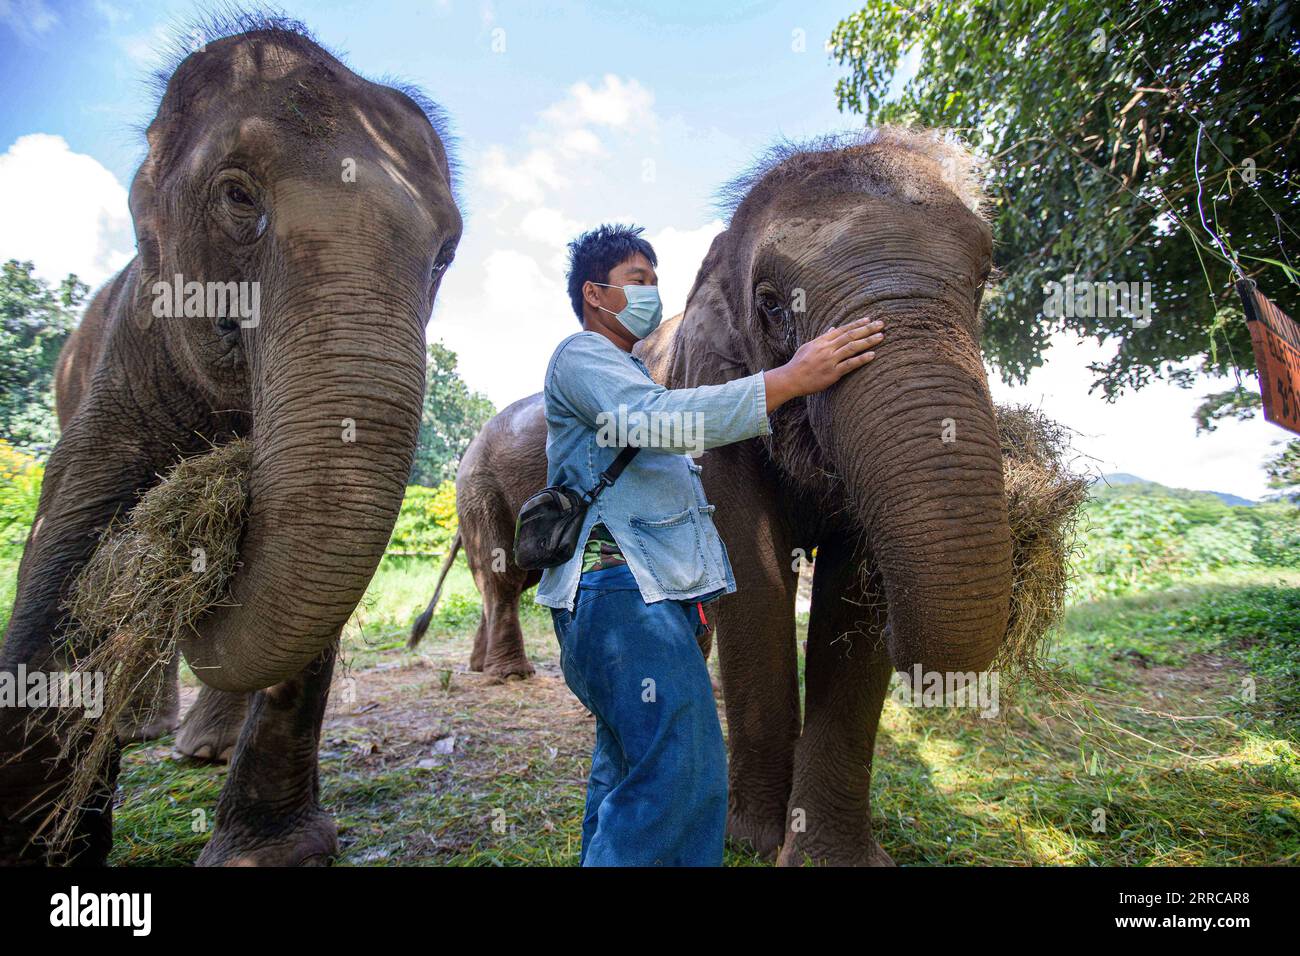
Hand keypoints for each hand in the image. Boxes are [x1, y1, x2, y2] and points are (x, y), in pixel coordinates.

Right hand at [763, 318, 882, 410]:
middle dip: (867, 329)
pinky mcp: (832, 373)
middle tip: (881, 324)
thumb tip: (833, 329)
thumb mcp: (809, 346)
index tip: (869, 319)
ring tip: (881, 336)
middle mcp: (827, 348)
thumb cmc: (799, 363)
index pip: (842, 329)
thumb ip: (823, 338)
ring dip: (868, 341)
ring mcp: (830, 360)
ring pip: (852, 347)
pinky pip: (849, 364)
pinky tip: (872, 355)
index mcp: (822, 341)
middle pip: (850, 335)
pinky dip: (861, 359)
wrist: (790, 379)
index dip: (856, 324)